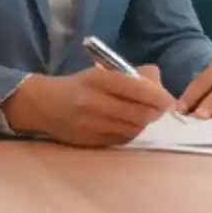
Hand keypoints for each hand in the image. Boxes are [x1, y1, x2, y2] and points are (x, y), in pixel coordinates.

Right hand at [1, 64, 176, 146]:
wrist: (42, 105)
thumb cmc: (78, 85)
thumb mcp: (101, 71)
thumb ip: (132, 75)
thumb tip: (159, 85)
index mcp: (97, 79)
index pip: (136, 88)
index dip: (158, 96)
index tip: (169, 100)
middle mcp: (93, 102)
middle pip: (138, 112)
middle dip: (154, 112)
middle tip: (159, 109)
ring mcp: (91, 124)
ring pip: (133, 128)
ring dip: (144, 122)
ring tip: (143, 115)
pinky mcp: (90, 141)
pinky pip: (122, 139)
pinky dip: (132, 132)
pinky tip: (129, 124)